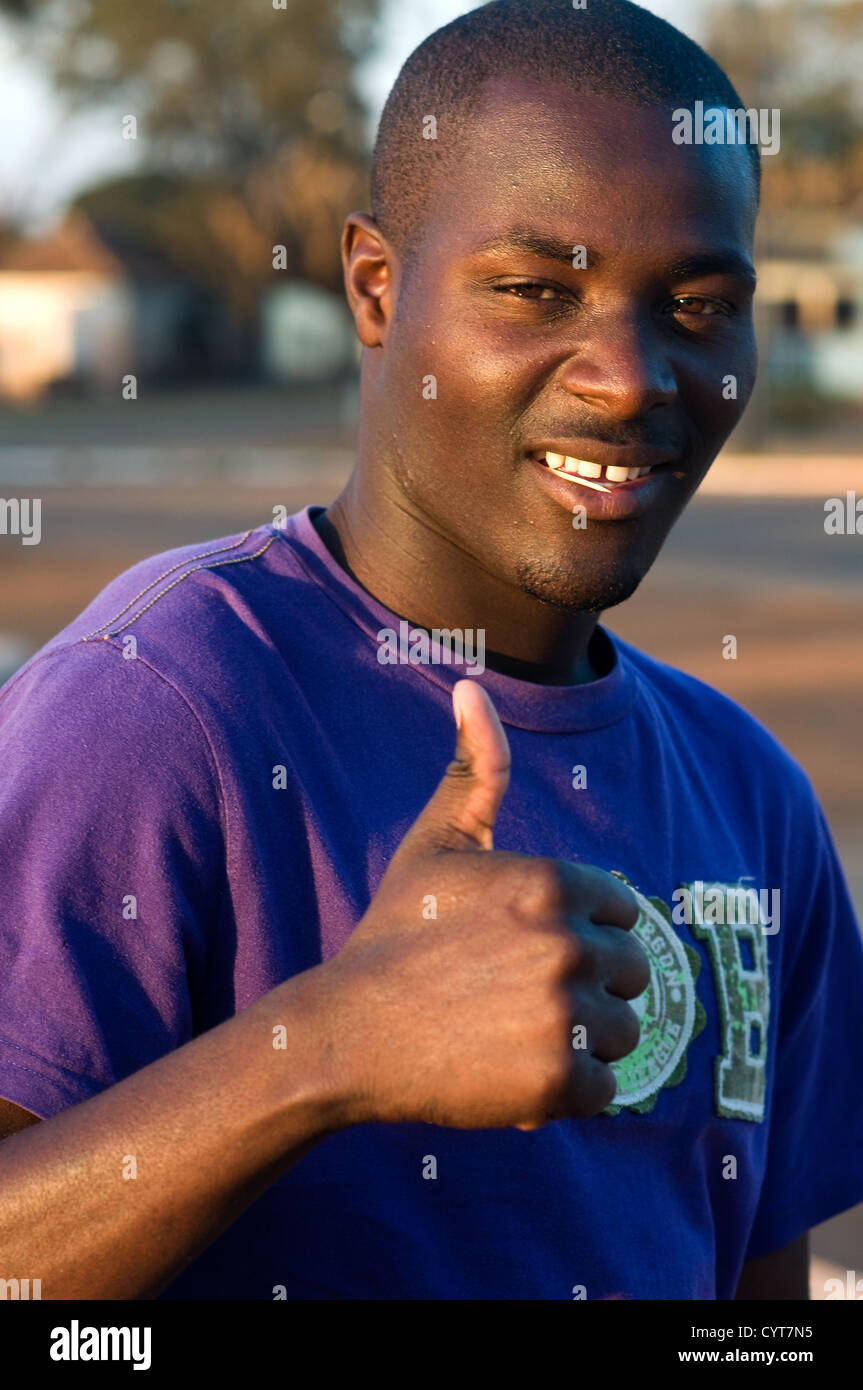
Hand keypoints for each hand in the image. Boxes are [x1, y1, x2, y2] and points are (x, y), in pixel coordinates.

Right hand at [325, 679, 648, 1130]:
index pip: (625, 912)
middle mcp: (569, 942)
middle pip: (633, 973)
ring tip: (516, 1035)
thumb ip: (473, 767)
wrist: (343, 1033)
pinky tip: (512, 1073)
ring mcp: (566, 1014)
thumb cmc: (395, 934)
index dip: (582, 933)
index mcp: (553, 881)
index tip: (528, 949)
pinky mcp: (558, 1081)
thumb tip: (470, 687)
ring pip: (627, 1033)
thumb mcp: (435, 842)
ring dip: (584, 1042)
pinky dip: (567, 1093)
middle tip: (517, 998)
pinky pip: (606, 1092)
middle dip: (588, 988)